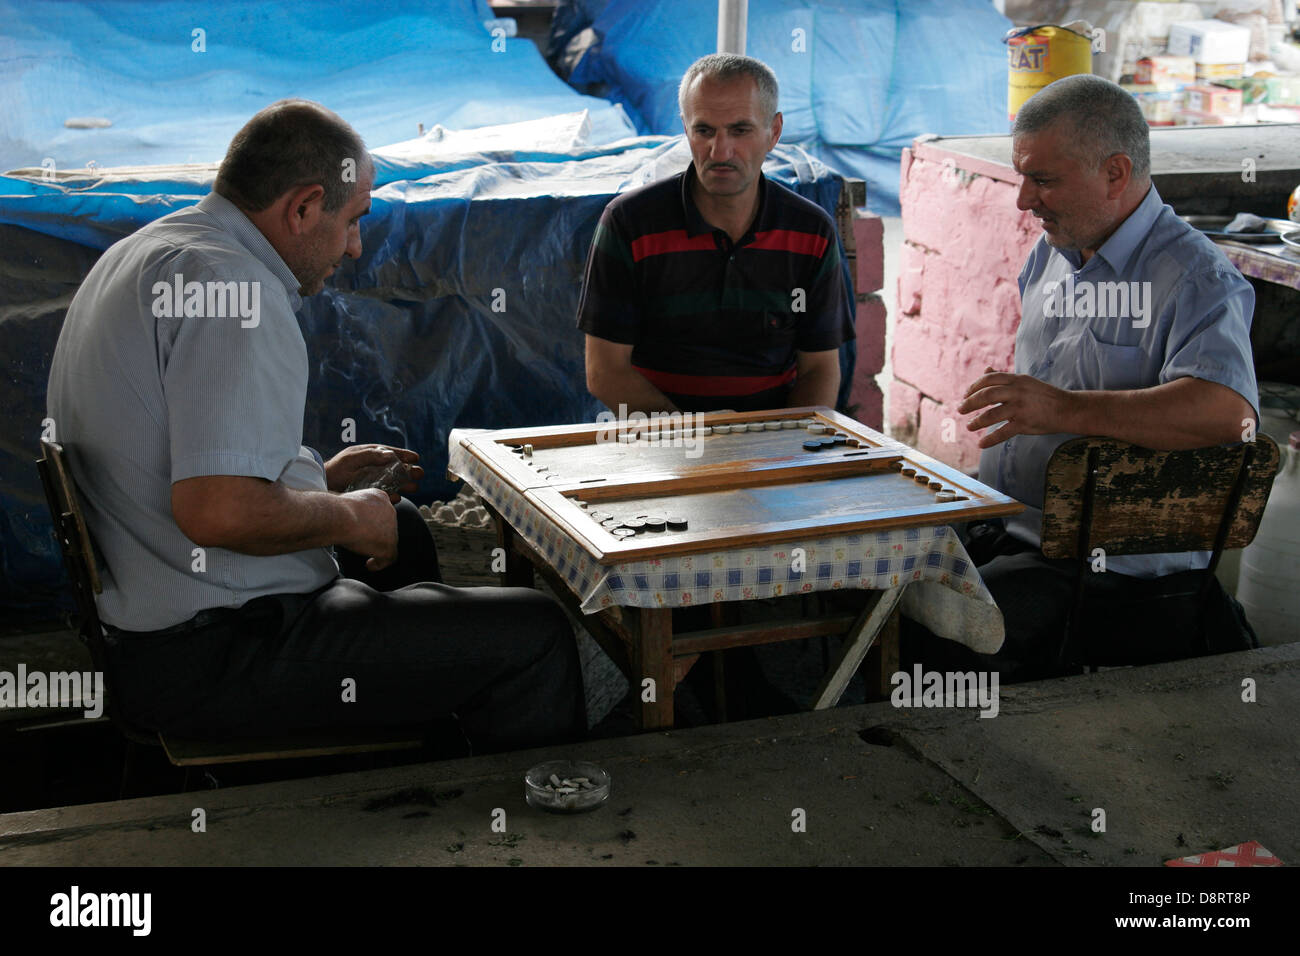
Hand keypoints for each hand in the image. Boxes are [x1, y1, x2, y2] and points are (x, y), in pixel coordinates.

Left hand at [324, 444, 422, 500]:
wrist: (322, 486)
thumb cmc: (335, 469)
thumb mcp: (351, 459)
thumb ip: (370, 455)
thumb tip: (390, 455)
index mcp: (370, 455)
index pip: (391, 453)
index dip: (404, 455)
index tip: (416, 458)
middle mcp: (374, 468)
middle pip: (396, 469)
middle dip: (409, 471)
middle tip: (419, 474)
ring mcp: (373, 481)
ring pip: (394, 483)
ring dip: (404, 485)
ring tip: (414, 487)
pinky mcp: (370, 494)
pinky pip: (384, 495)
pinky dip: (391, 497)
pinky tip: (397, 498)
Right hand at [339, 488, 398, 570]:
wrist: (340, 516)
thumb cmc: (337, 509)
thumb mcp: (346, 500)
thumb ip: (352, 506)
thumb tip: (345, 514)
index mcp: (380, 497)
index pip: (383, 510)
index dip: (376, 521)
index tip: (368, 527)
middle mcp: (389, 511)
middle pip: (388, 526)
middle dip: (378, 534)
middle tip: (364, 541)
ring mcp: (391, 529)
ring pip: (389, 541)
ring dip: (378, 548)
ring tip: (367, 555)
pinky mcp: (388, 545)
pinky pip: (389, 558)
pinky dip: (379, 563)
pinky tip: (369, 565)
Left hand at [958, 366, 1075, 447]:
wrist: (1068, 408)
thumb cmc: (1043, 395)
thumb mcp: (1024, 381)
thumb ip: (1004, 378)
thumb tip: (986, 369)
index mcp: (1016, 380)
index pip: (989, 379)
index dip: (974, 386)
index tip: (965, 395)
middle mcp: (1017, 392)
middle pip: (986, 395)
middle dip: (970, 402)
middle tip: (960, 409)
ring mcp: (1021, 408)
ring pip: (992, 414)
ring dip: (977, 422)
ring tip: (969, 426)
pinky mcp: (1025, 424)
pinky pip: (1003, 432)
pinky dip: (990, 439)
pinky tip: (981, 443)